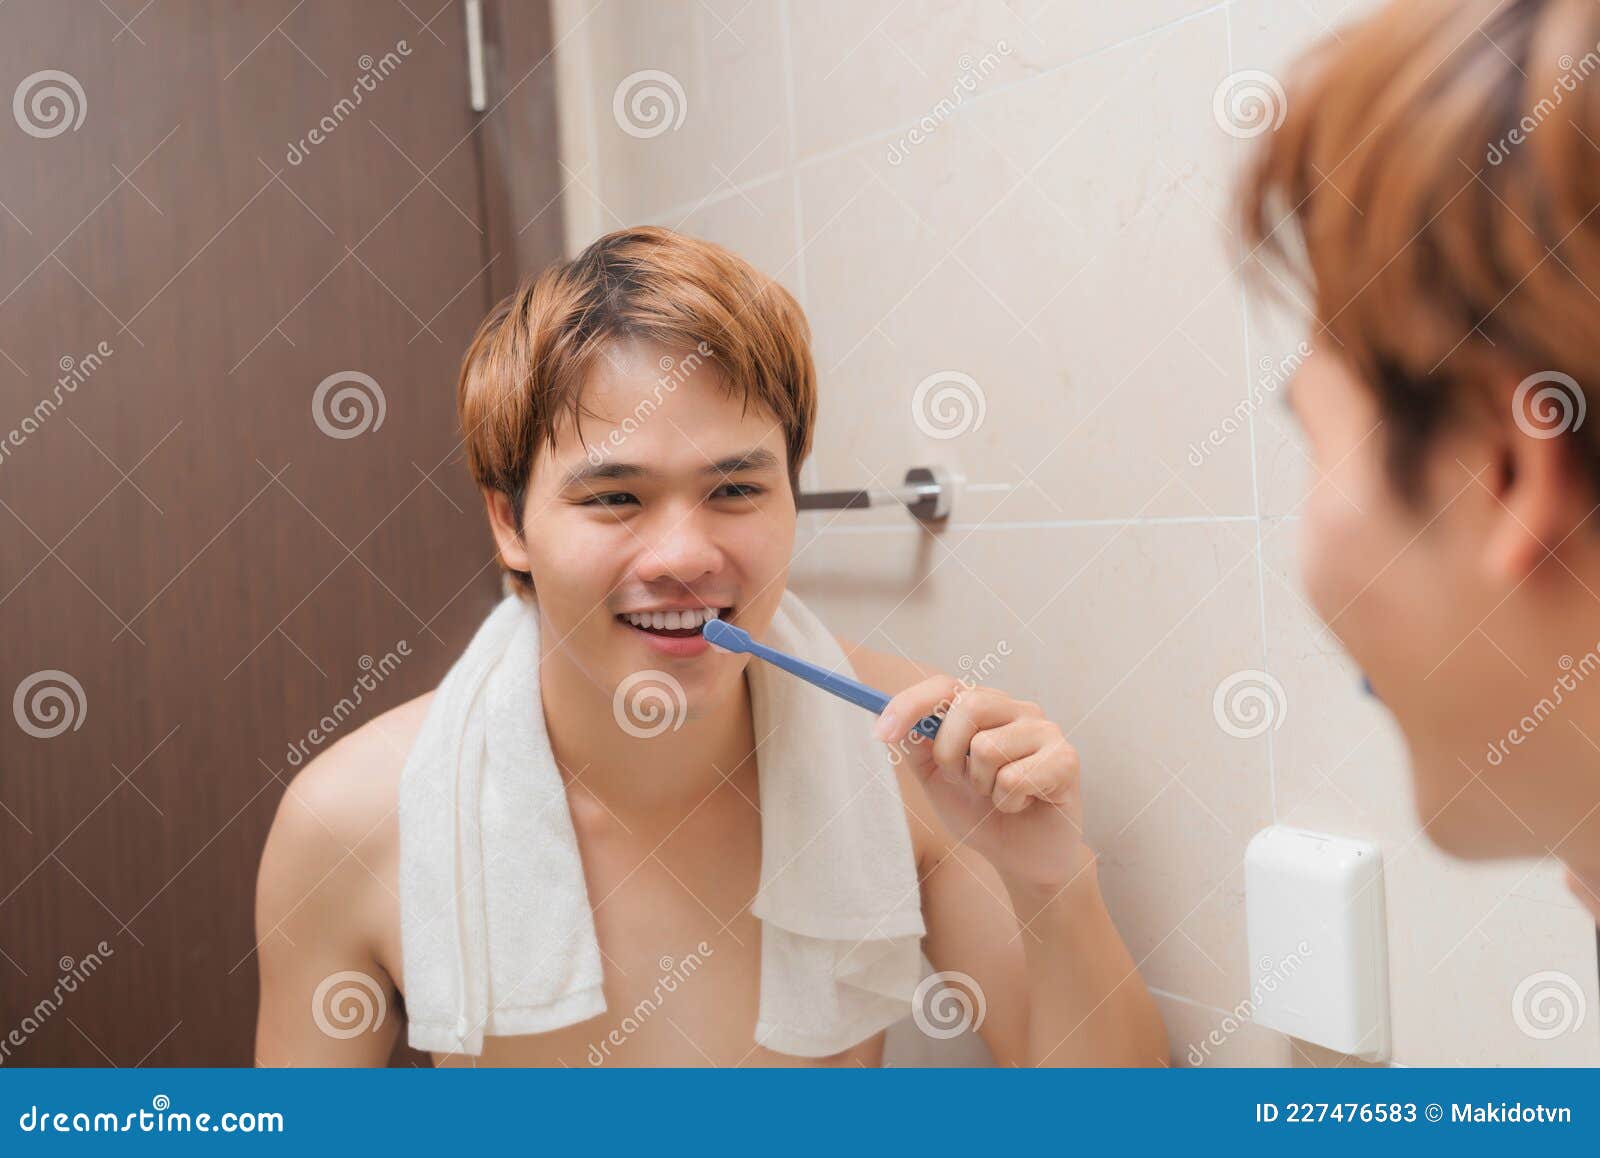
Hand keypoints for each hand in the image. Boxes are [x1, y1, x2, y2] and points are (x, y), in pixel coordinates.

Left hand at [873, 676, 1086, 891]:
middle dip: (949, 753)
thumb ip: (917, 745)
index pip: (945, 686)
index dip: (909, 704)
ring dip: (981, 786)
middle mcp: (1018, 709)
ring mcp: (1046, 730)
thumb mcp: (936, 778)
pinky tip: (1021, 805)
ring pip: (987, 746)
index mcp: (986, 707)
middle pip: (969, 705)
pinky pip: (1014, 778)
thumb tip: (890, 720)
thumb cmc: (980, 812)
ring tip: (997, 796)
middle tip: (960, 781)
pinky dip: (1006, 803)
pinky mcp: (1067, 759)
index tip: (881, 734)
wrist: (1022, 858)